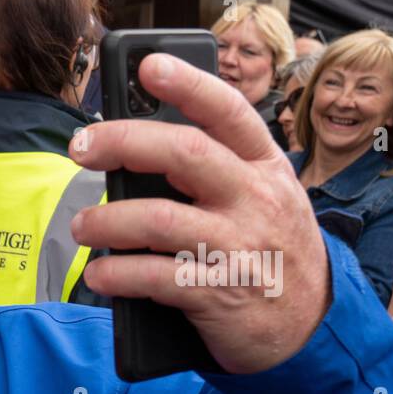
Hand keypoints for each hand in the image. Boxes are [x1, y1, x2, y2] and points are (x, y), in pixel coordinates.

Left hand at [68, 54, 329, 374]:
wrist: (311, 327)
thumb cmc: (269, 255)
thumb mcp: (264, 203)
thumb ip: (217, 176)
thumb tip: (138, 156)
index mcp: (265, 169)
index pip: (228, 113)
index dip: (188, 84)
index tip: (149, 66)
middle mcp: (254, 200)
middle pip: (184, 153)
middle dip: (124, 142)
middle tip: (81, 146)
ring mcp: (237, 246)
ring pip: (158, 218)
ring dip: (107, 221)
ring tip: (82, 226)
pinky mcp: (218, 292)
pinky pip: (153, 276)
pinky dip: (116, 275)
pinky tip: (100, 275)